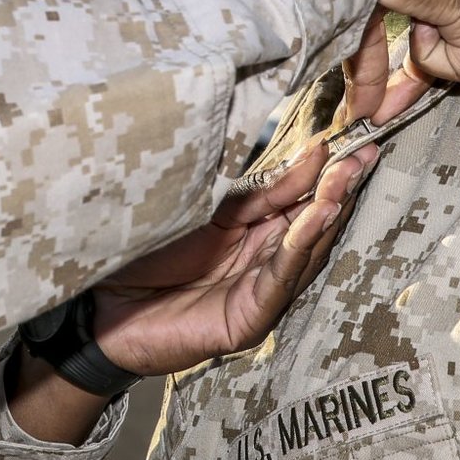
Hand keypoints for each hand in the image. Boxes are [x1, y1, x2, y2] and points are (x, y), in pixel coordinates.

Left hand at [85, 92, 409, 376]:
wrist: (95, 312)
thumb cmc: (136, 258)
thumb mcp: (193, 211)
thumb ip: (239, 193)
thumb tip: (283, 153)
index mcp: (245, 233)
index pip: (292, 199)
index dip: (319, 172)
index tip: (346, 138)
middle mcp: (258, 263)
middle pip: (309, 224)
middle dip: (337, 188)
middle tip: (364, 151)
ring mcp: (255, 295)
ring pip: (302, 251)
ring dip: (326, 214)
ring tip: (345, 179)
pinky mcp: (245, 322)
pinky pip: (277, 282)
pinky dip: (296, 252)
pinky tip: (313, 220)